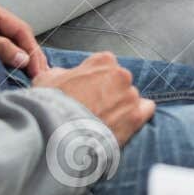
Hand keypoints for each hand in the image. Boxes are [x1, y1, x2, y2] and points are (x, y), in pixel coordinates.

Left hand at [0, 0, 46, 77]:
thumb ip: (1, 47)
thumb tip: (24, 59)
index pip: (21, 30)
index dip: (32, 50)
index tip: (38, 69)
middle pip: (21, 36)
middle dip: (33, 55)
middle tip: (42, 75)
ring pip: (14, 42)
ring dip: (26, 58)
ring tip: (36, 74)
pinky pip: (4, 49)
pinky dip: (14, 59)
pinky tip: (21, 69)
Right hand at [33, 51, 154, 145]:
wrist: (55, 133)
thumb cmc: (49, 105)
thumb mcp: (47, 79)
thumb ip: (62, 73)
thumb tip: (65, 75)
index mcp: (103, 60)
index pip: (104, 66)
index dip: (93, 81)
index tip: (85, 93)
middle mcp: (121, 74)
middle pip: (118, 82)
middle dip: (108, 94)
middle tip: (91, 110)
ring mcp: (130, 95)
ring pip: (129, 98)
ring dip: (119, 107)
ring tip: (101, 122)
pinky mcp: (136, 117)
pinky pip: (146, 110)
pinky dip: (136, 116)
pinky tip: (123, 124)